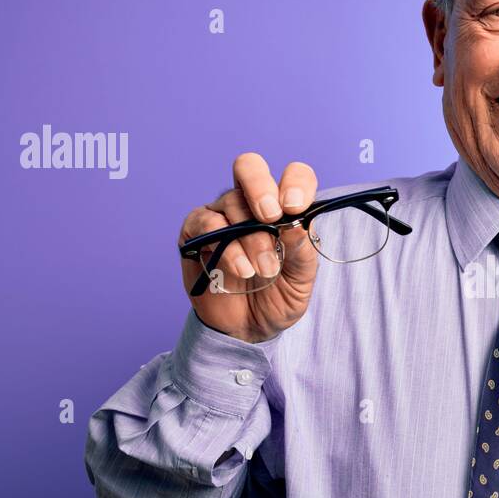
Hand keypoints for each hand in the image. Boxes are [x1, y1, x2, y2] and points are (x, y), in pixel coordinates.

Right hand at [178, 152, 320, 342]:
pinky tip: (241, 270)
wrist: (248, 330)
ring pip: (231, 202)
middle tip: (271, 216)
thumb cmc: (277, 298)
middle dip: (261, 187)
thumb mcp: (301, 279)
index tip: (296, 207)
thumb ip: (302, 250)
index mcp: (284, 207)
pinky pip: (206, 223)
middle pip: (249, 167)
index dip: (296, 182)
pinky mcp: (196, 232)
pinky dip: (227, 247)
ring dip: (252, 238)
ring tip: (265, 270)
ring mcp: (222, 215)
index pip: (293, 175)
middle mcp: (251, 204)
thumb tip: (296, 223)